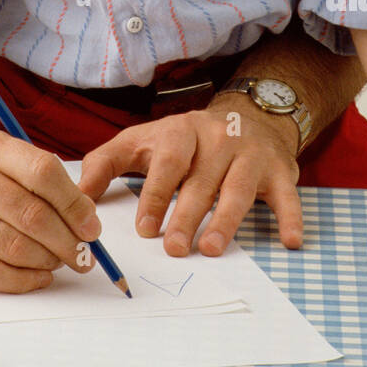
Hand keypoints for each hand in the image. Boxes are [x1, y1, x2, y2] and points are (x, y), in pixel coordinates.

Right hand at [0, 129, 102, 292]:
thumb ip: (26, 170)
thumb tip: (79, 209)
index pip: (42, 172)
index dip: (74, 202)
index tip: (90, 223)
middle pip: (32, 214)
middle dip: (67, 240)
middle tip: (83, 253)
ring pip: (14, 246)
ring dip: (47, 261)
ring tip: (59, 263)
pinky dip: (20, 280)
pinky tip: (36, 277)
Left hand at [78, 101, 303, 255]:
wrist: (248, 117)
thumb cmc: (185, 141)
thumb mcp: (143, 141)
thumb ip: (107, 163)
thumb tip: (76, 195)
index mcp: (182, 130)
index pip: (169, 160)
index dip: (156, 193)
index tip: (144, 227)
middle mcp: (218, 138)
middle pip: (201, 180)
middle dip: (186, 215)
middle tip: (173, 248)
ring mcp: (250, 154)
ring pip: (238, 190)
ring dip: (226, 221)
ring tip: (211, 249)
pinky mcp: (279, 171)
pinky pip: (285, 196)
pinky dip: (290, 218)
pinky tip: (289, 241)